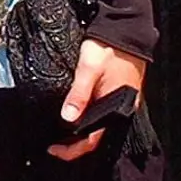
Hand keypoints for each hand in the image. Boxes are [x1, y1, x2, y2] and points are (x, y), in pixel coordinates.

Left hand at [47, 38, 146, 162]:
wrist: (128, 29)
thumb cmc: (109, 47)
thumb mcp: (89, 68)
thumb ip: (79, 93)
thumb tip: (67, 118)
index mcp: (116, 108)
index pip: (93, 140)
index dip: (72, 150)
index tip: (53, 150)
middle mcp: (121, 109)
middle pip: (95, 136)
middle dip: (74, 144)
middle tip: (53, 144)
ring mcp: (120, 101)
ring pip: (98, 125)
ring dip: (79, 132)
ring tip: (59, 133)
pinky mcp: (117, 93)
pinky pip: (101, 113)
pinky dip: (86, 119)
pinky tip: (74, 115)